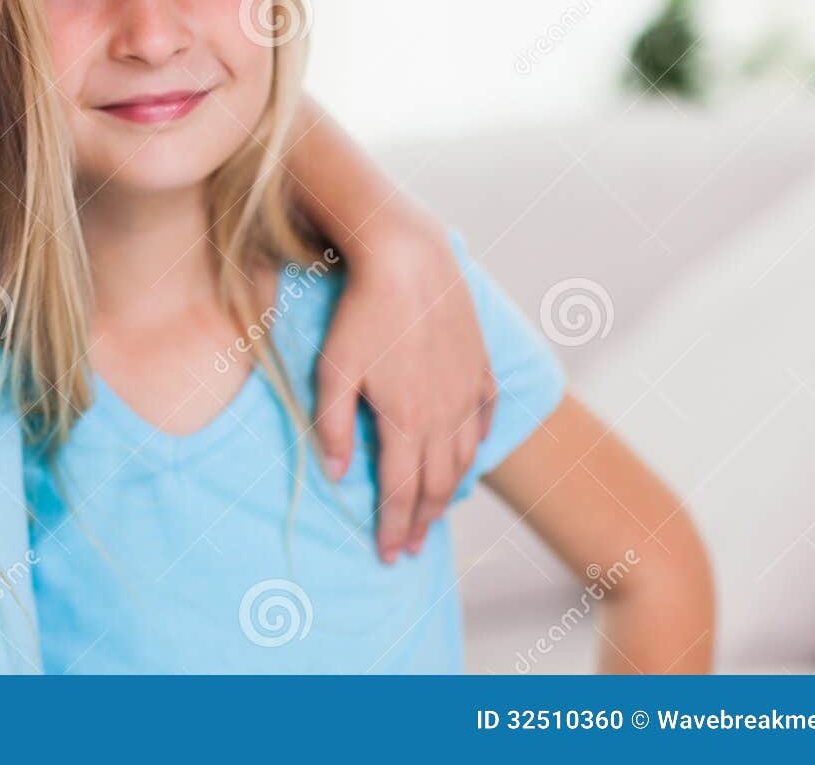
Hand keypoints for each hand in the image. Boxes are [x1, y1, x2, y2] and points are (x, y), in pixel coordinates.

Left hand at [314, 222, 494, 562]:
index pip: (400, 492)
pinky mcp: (478, 364)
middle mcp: (444, 414)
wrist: (408, 258)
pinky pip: (483, 417)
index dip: (393, 528)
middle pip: (436, 485)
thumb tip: (336, 474)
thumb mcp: (332, 369)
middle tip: (411, 549)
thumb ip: (331, 426)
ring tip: (435, 512)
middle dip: (422, 521)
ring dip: (448, 491)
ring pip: (464, 457)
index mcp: (407, 421)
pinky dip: (475, 444)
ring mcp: (467, 390)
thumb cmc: (361, 312)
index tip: (388, 556)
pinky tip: (467, 453)